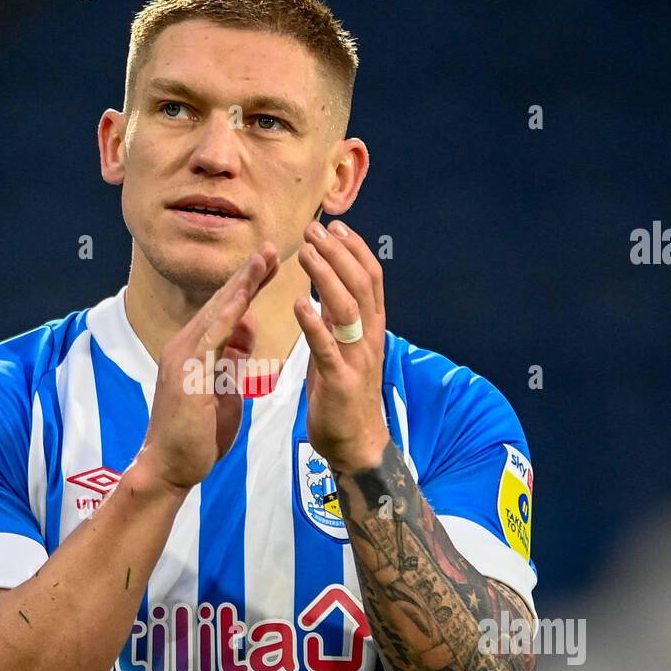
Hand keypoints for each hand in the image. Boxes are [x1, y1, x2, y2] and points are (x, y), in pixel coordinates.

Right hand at [136, 242, 281, 490]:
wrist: (170, 467)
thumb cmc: (197, 436)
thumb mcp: (225, 391)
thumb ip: (233, 360)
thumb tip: (247, 331)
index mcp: (197, 351)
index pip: (227, 312)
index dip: (248, 287)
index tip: (270, 265)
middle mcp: (185, 346)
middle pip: (221, 303)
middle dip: (247, 275)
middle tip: (270, 248)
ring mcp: (183, 357)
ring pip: (216, 313)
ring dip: (241, 285)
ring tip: (262, 260)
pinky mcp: (186, 372)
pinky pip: (211, 337)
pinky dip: (228, 315)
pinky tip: (244, 297)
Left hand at [293, 220, 390, 472]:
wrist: (355, 444)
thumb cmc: (345, 394)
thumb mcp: (346, 348)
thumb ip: (340, 318)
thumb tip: (329, 284)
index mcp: (372, 328)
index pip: (371, 278)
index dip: (355, 250)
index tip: (336, 226)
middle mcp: (370, 338)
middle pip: (361, 285)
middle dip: (338, 254)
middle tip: (314, 230)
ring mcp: (357, 359)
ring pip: (347, 309)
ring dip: (325, 277)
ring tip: (306, 253)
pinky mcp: (340, 382)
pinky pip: (327, 348)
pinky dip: (314, 324)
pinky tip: (298, 304)